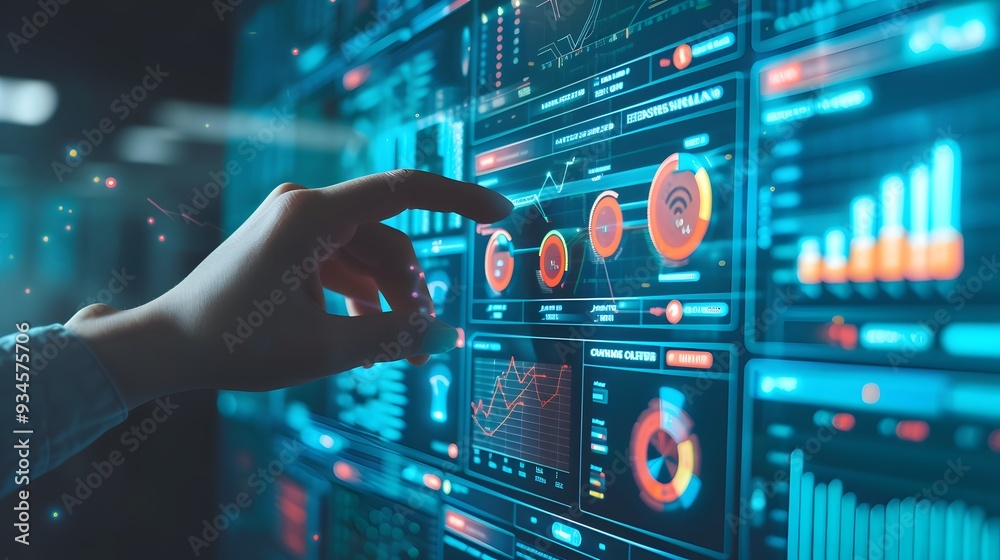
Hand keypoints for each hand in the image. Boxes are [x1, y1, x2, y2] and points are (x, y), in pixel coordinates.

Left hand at [65, 171, 511, 408]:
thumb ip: (392, 339)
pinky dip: (358, 296)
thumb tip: (444, 336)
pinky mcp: (288, 241)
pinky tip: (359, 336)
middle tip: (419, 349)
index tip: (499, 212)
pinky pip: (343, 263)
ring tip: (389, 354)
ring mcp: (294, 222)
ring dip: (385, 301)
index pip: (405, 191)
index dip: (459, 199)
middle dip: (410, 293)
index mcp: (313, 217)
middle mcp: (304, 207)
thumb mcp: (325, 349)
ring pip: (368, 256)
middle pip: (388, 242)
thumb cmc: (237, 345)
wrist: (167, 346)